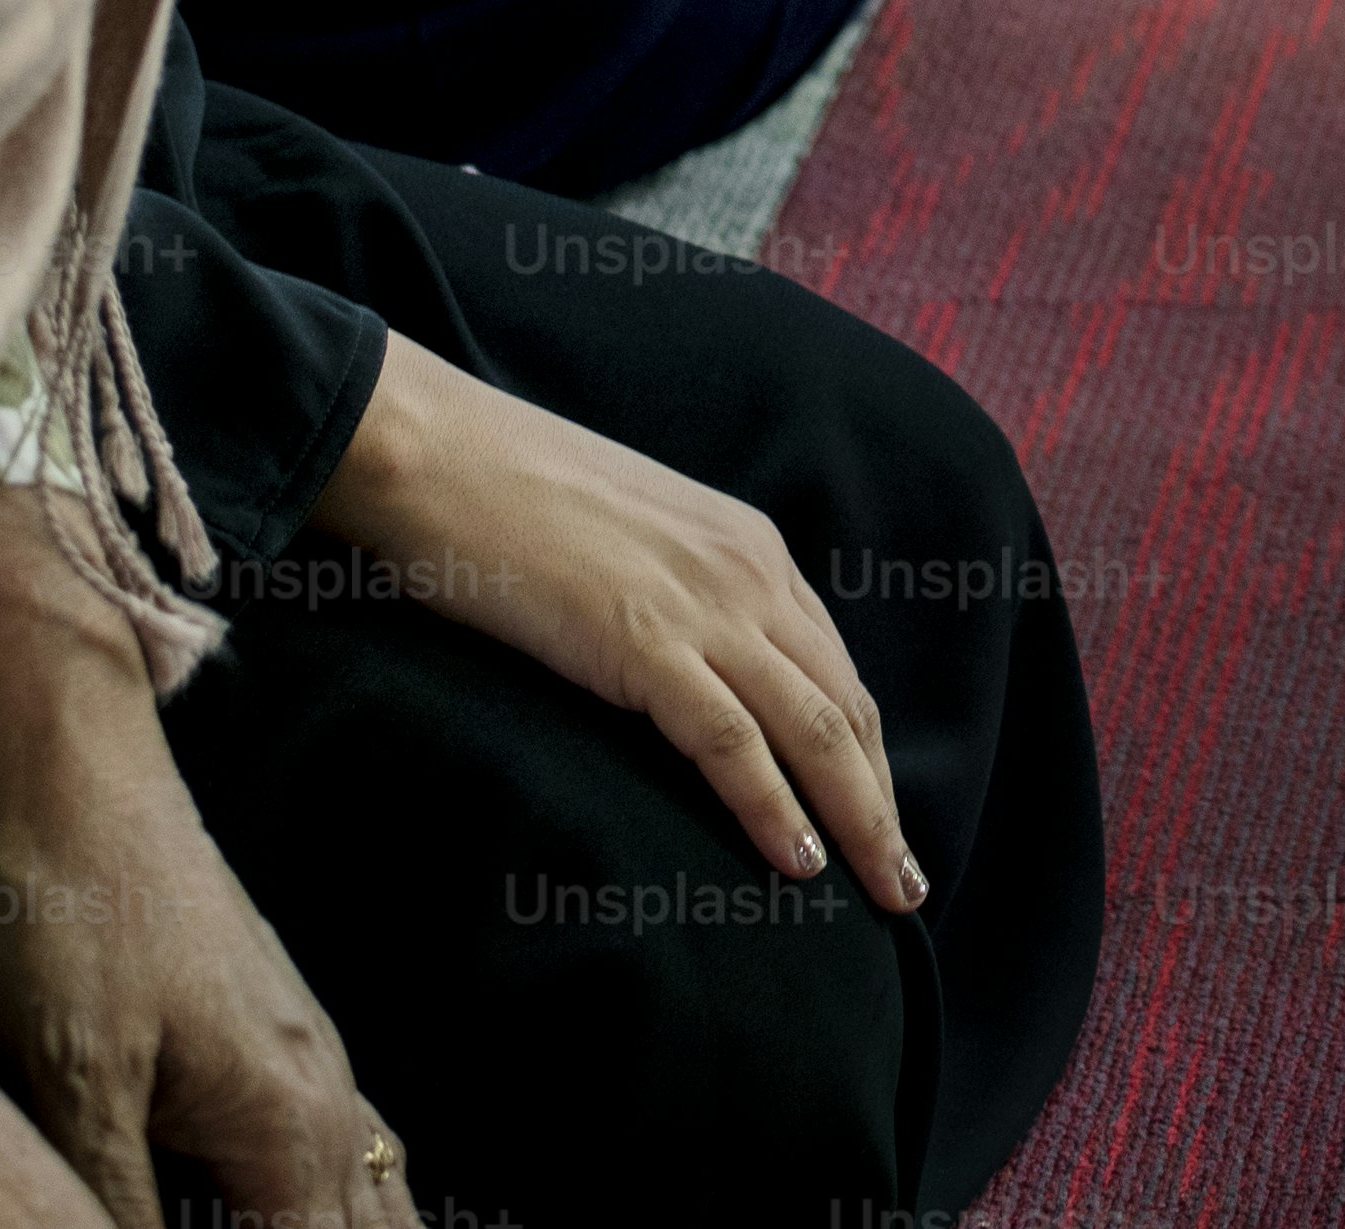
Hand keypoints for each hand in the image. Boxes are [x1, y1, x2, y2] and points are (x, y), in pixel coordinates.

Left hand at [0, 489, 416, 1228]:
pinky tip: (345, 1208)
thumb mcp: (77, 1088)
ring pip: (379, 1192)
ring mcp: (316, 1061)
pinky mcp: (286, 1038)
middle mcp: (326, 1098)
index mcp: (286, 1126)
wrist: (90, 793)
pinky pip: (362, 1148)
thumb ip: (118, 1204)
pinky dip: (362, 1202)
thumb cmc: (76, 932)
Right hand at [312, 326, 928, 913]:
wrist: (436, 451)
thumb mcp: (628, 543)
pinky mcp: (644, 642)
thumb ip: (673, 597)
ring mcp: (702, 607)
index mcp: (748, 547)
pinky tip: (796, 863)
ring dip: (858, 821)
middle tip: (908, 885)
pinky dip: (772, 806)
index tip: (881, 820)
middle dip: (882, 801)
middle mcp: (748, 574)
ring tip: (886, 893)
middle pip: (845, 708)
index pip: (834, 669)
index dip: (865, 754)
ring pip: (814, 730)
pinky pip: (731, 740)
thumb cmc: (508, 498)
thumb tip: (682, 670)